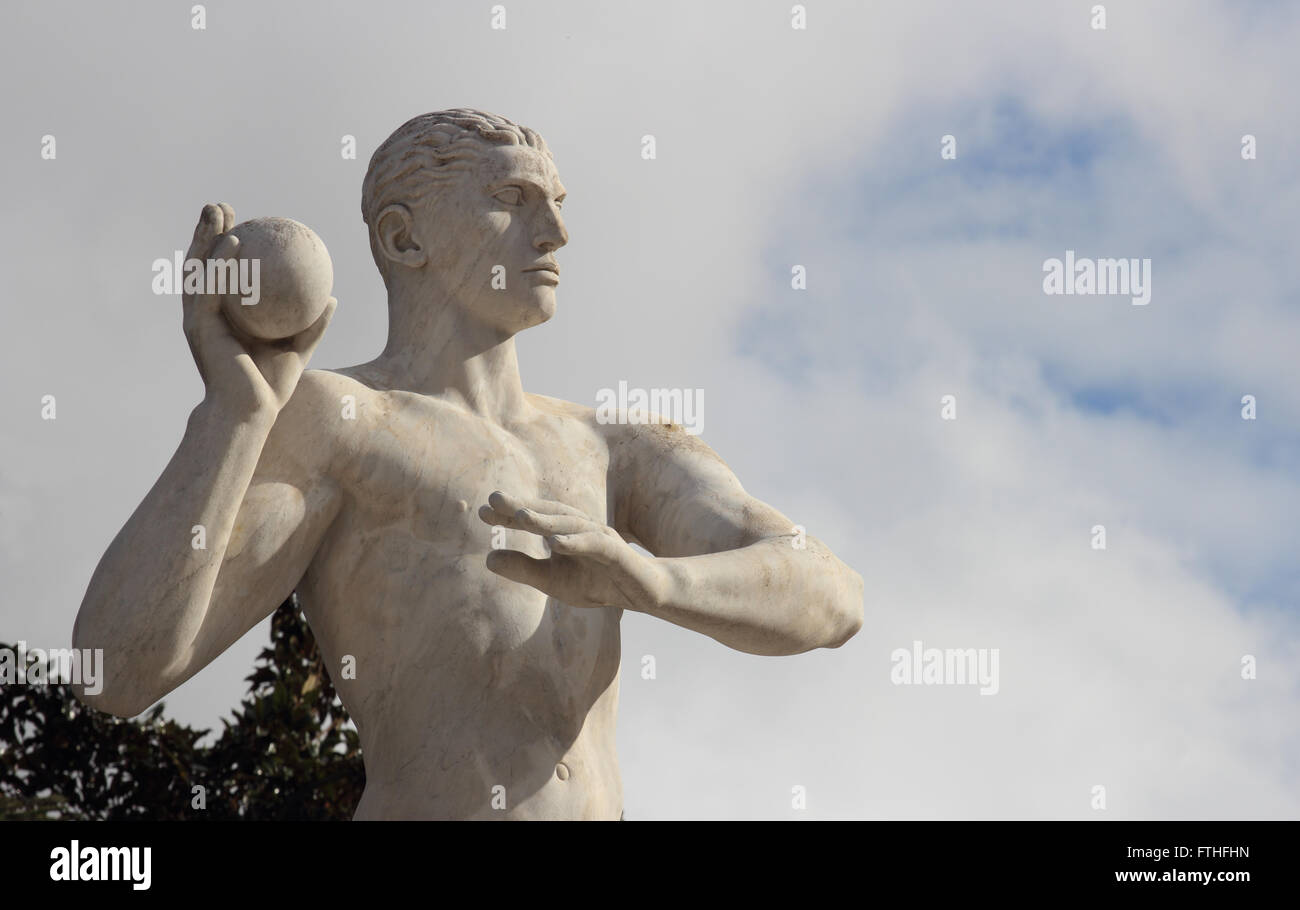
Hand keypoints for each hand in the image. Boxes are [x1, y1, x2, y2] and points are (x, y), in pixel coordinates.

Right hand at [182, 203, 334, 415]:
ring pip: (199, 268)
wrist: (250, 412)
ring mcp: (199, 318)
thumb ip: (312, 325)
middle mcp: (205, 314)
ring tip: (218, 211)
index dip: (226, 247)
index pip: (220, 274)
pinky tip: (234, 243)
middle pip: (202, 264)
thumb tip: (333, 299)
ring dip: (206, 236)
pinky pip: (211, 286)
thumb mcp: (297, 350)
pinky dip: (221, 263)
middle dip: (207, 232)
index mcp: (223, 317)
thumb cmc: (269, 387)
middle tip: (222, 206)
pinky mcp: (200, 325)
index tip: (244, 223)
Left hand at [478, 491, 667, 611]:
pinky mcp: (617, 553)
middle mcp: (581, 528)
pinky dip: (575, 542)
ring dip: (546, 519)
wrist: (642, 593)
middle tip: (494, 498)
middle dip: (523, 505)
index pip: (534, 518)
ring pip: (570, 524)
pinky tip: (554, 542)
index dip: (509, 514)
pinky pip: (594, 544)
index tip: (481, 512)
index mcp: (564, 531)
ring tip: (520, 517)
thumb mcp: (553, 581)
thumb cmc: (597, 582)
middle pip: (549, 512)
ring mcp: (600, 537)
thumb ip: (523, 569)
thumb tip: (488, 559)